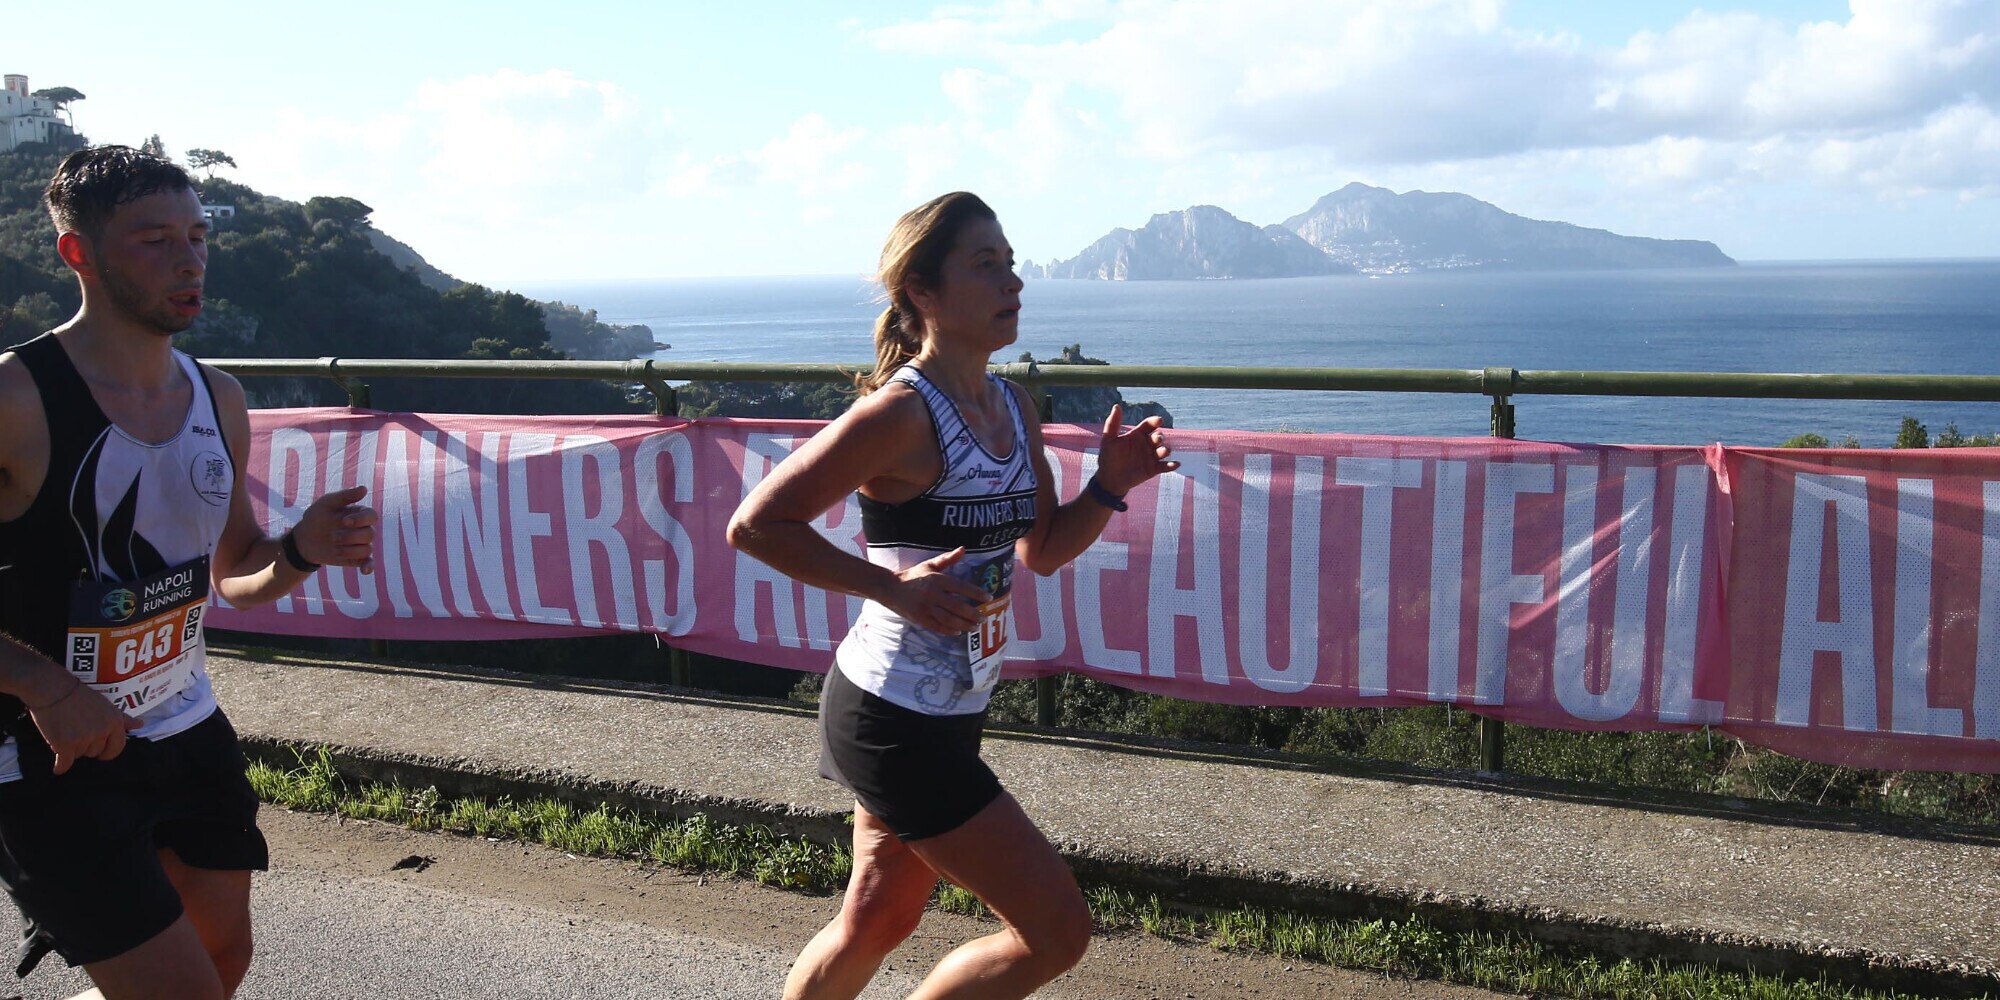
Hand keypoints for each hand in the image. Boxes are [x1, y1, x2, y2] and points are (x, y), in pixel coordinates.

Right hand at [25, 673, 141, 775]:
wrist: (53, 689)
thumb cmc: (80, 696)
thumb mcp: (106, 705)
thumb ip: (123, 719)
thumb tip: (140, 725)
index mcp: (115, 722)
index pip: (117, 747)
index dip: (108, 751)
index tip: (101, 752)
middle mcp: (102, 731)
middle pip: (96, 752)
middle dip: (86, 746)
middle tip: (76, 731)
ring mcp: (84, 739)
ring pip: (79, 755)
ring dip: (71, 749)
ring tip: (65, 731)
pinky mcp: (65, 744)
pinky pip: (65, 763)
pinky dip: (61, 766)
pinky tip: (58, 767)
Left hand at [295, 485, 378, 574]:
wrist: (304, 539)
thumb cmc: (316, 517)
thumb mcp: (326, 504)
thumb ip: (345, 496)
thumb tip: (364, 489)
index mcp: (359, 515)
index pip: (372, 516)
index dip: (361, 520)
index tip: (344, 521)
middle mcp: (363, 529)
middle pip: (370, 534)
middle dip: (351, 537)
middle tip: (333, 537)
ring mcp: (360, 545)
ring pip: (367, 549)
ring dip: (349, 550)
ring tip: (334, 548)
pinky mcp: (356, 559)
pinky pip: (368, 564)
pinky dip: (368, 567)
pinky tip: (364, 571)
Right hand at [885, 548, 990, 634]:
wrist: (889, 588)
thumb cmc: (913, 575)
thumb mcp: (929, 565)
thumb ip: (947, 559)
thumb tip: (964, 549)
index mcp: (937, 580)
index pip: (962, 587)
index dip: (977, 593)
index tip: (988, 598)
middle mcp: (933, 595)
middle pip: (958, 607)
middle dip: (973, 614)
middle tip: (983, 618)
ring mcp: (926, 608)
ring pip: (950, 620)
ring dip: (965, 625)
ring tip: (975, 627)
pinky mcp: (920, 619)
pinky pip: (938, 627)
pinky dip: (949, 631)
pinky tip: (958, 632)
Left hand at [1094, 403, 1178, 494]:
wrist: (1109, 479)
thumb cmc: (1108, 457)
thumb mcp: (1109, 440)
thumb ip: (1113, 423)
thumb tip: (1117, 405)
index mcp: (1137, 434)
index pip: (1149, 425)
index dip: (1155, 421)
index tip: (1158, 420)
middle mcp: (1146, 444)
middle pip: (1158, 436)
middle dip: (1159, 437)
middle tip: (1156, 439)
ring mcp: (1151, 456)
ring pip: (1163, 450)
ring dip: (1165, 450)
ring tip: (1163, 451)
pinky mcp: (1154, 469)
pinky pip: (1165, 466)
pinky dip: (1172, 465)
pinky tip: (1175, 464)